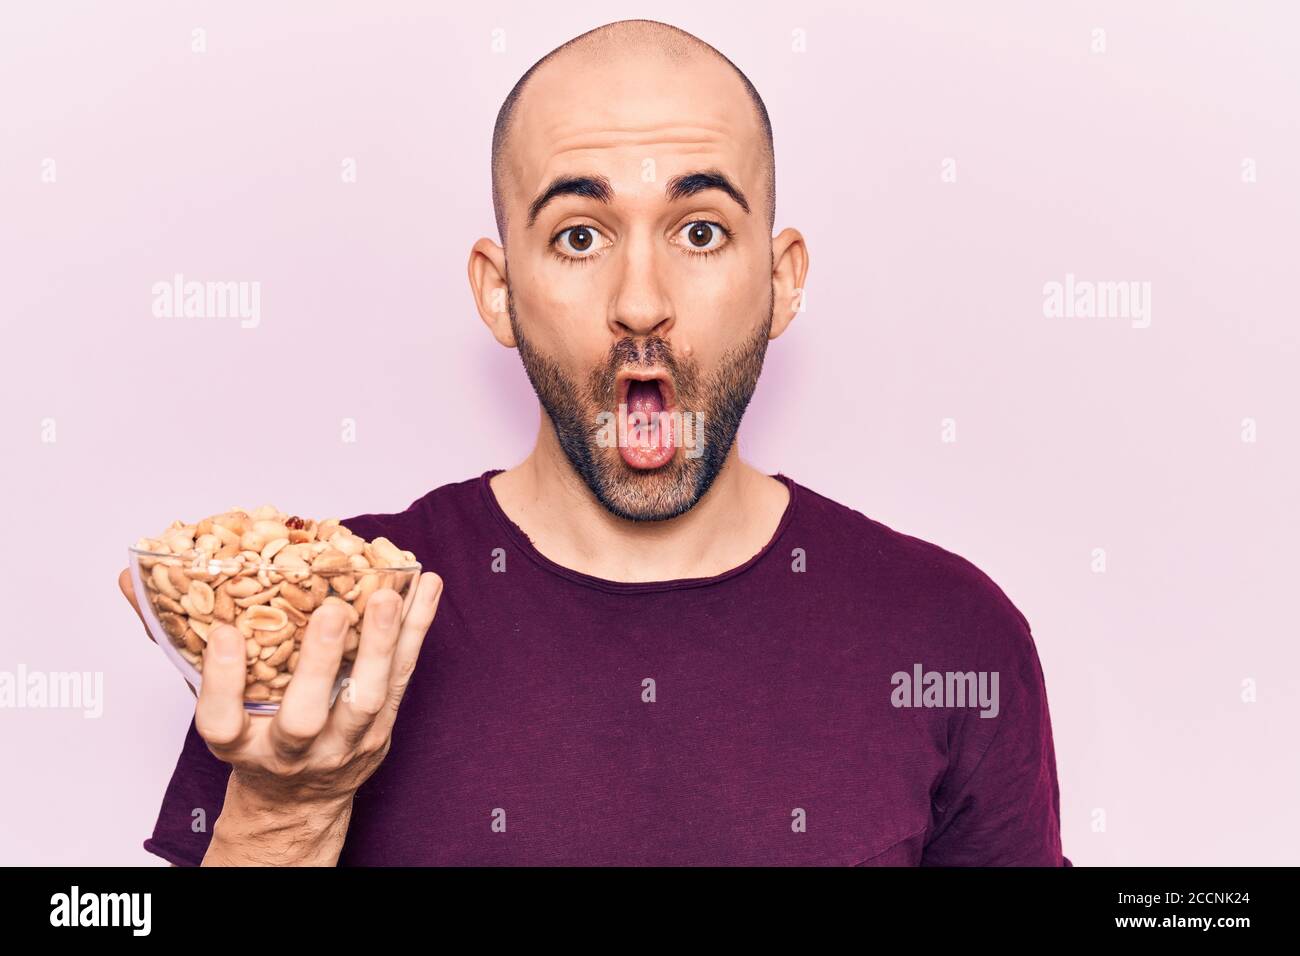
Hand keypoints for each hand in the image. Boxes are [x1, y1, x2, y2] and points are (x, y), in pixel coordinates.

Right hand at [188, 573, 441, 803]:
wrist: (298, 798)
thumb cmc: (253, 731)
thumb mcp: (212, 699)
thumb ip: (181, 642)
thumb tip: (132, 576)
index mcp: (239, 744)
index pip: (222, 719)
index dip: (222, 680)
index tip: (225, 632)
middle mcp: (291, 751)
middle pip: (306, 716)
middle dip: (319, 663)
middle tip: (331, 610)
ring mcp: (343, 744)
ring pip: (367, 699)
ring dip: (380, 644)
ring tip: (387, 595)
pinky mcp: (382, 731)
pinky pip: (403, 679)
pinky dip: (415, 631)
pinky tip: (425, 586)